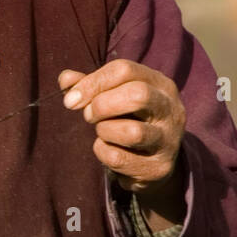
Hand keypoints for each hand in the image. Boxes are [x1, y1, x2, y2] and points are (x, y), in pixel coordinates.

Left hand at [58, 60, 185, 228]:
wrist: (152, 163)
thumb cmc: (129, 120)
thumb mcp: (114, 97)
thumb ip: (91, 85)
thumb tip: (66, 79)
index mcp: (160, 84)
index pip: (125, 70)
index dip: (93, 82)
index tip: (71, 98)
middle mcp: (171, 109)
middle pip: (137, 95)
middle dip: (102, 105)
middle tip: (88, 116)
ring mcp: (169, 140)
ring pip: (132, 132)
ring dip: (104, 131)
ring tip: (102, 132)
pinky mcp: (159, 167)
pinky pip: (119, 158)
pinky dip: (102, 152)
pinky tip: (106, 149)